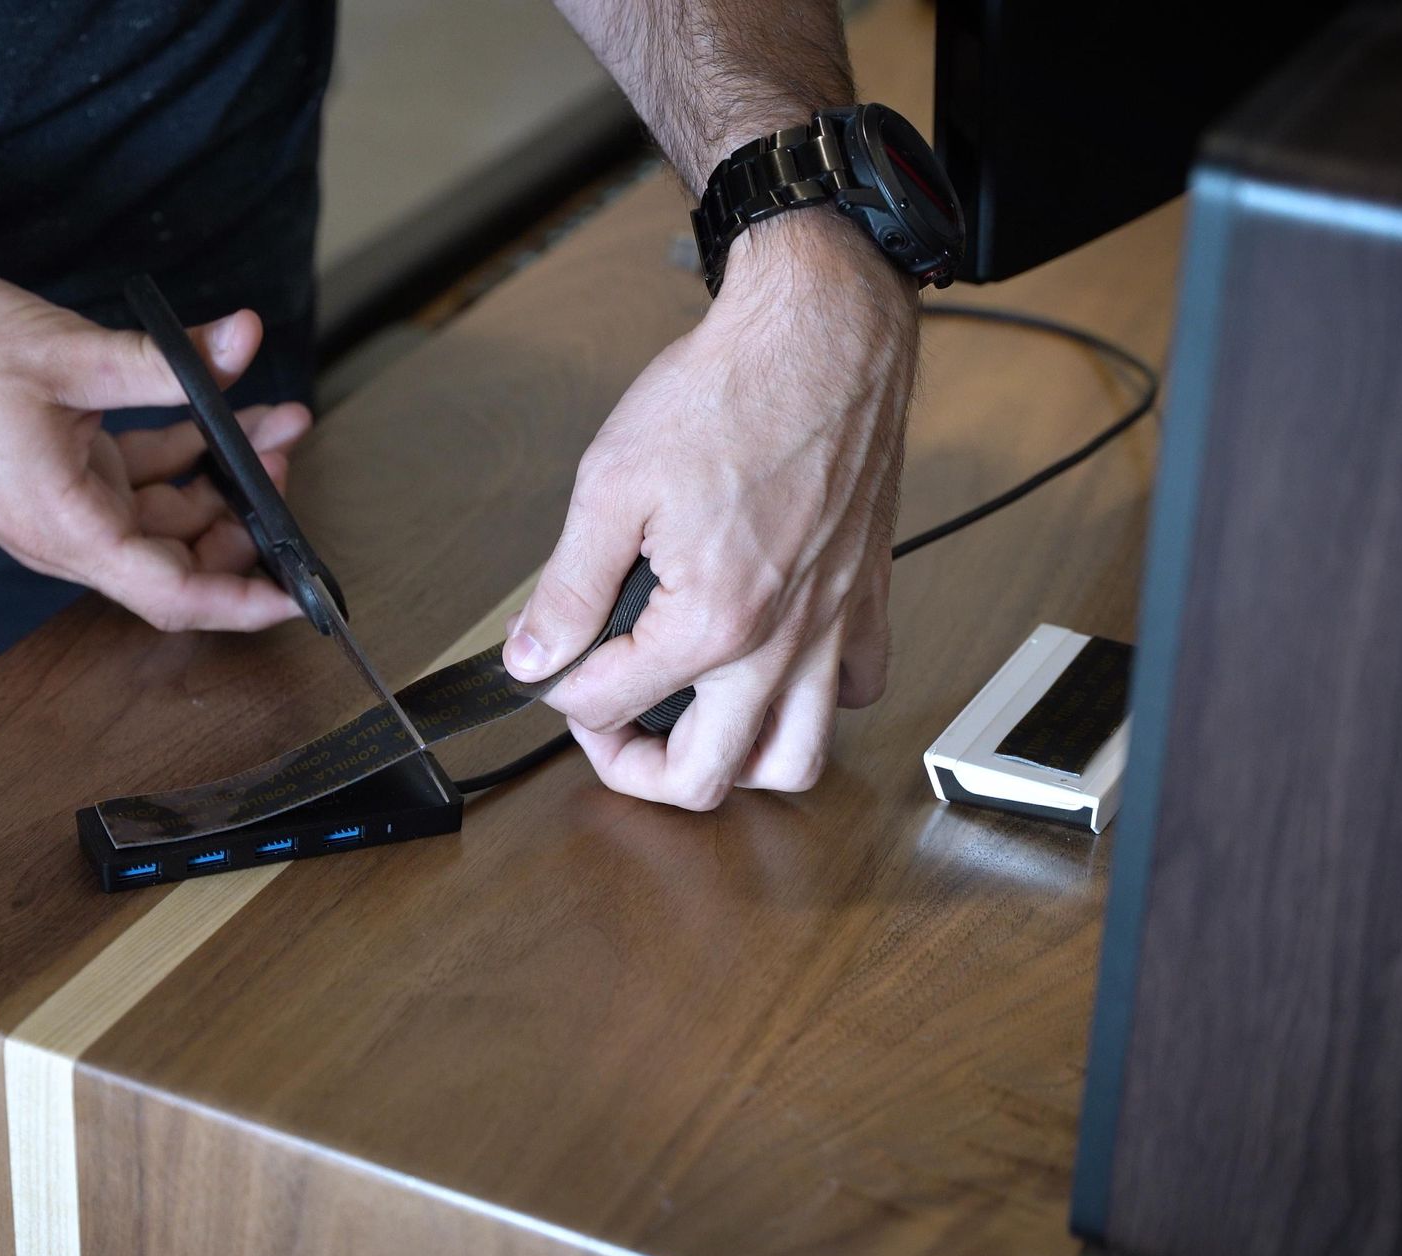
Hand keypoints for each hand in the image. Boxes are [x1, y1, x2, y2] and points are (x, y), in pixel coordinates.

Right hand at [0, 269, 308, 631]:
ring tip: (271, 417)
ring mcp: (61, 503)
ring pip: (163, 510)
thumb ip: (165, 360)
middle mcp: (65, 531)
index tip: (299, 596)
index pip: (173, 590)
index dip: (244, 599)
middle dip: (246, 512)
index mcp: (64, 527)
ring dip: (222, 471)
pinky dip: (181, 448)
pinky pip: (134, 476)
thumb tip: (240, 341)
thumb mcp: (66, 352)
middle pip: (180, 553)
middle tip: (287, 451)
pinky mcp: (56, 470)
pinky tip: (217, 404)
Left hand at [503, 211, 916, 808]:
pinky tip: (771, 668)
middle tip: (611, 730)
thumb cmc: (729, 392)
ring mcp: (835, 626)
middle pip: (710, 776)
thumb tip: (533, 656)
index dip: (563, 697)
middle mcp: (784, 642)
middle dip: (642, 770)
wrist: (821, 333)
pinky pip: (857, 691)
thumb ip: (568, 589)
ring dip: (737, 762)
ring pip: (796, 758)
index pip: (612, 708)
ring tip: (690, 724)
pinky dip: (815, 702)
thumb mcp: (611, 485)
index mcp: (714, 623)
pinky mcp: (869, 597)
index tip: (552, 668)